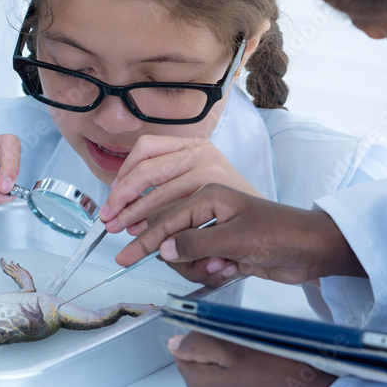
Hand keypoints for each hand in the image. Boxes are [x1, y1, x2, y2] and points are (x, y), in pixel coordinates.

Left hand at [98, 135, 262, 233]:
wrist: (275, 227)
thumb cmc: (234, 211)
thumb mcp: (202, 185)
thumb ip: (170, 187)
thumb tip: (125, 206)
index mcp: (193, 145)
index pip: (146, 148)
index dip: (124, 174)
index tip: (113, 198)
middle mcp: (201, 152)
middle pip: (147, 170)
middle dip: (123, 199)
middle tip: (111, 221)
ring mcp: (209, 169)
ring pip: (159, 194)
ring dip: (137, 217)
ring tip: (127, 236)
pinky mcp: (215, 191)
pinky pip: (176, 212)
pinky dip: (162, 228)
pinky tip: (156, 241)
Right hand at [115, 183, 365, 285]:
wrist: (312, 251)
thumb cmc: (280, 234)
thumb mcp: (236, 240)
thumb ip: (196, 244)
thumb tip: (164, 249)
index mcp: (208, 196)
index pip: (165, 220)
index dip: (143, 240)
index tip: (124, 257)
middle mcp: (208, 212)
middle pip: (172, 242)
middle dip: (187, 261)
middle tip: (216, 264)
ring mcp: (214, 233)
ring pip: (184, 259)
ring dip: (202, 269)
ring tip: (228, 266)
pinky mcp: (222, 251)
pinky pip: (200, 267)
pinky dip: (212, 274)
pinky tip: (233, 270)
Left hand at [168, 332, 335, 386]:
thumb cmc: (278, 374)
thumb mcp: (234, 348)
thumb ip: (199, 344)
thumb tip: (175, 342)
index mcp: (199, 385)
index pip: (182, 349)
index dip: (202, 333)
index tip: (224, 330)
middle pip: (199, 359)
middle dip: (216, 345)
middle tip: (243, 340)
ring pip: (216, 368)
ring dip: (230, 356)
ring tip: (255, 352)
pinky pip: (231, 380)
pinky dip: (241, 370)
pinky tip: (260, 366)